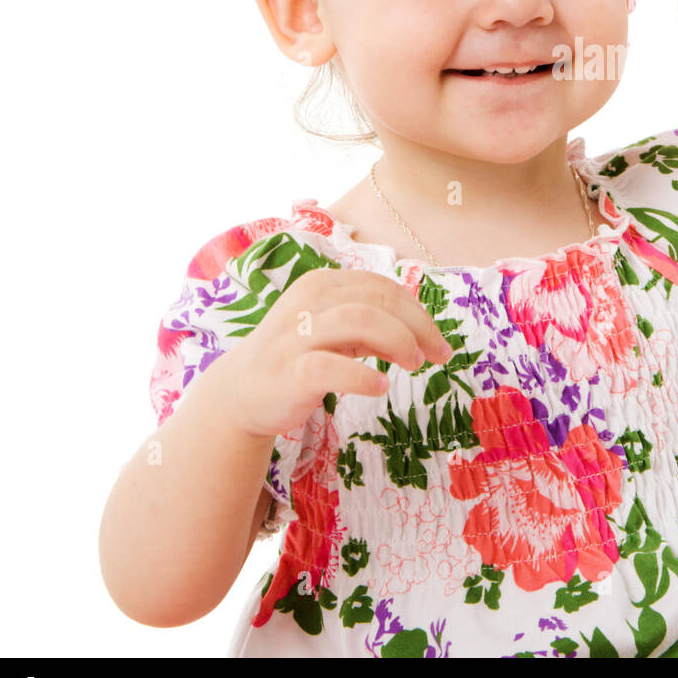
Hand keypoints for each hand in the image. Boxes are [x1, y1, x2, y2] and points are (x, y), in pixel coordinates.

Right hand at [213, 268, 453, 439]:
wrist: (239, 393)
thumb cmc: (297, 356)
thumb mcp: (335, 331)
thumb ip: (372, 324)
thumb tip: (422, 331)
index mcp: (322, 284)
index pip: (382, 287)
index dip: (418, 312)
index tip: (438, 341)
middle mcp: (309, 301)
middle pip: (379, 299)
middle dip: (418, 326)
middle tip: (437, 355)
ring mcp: (296, 335)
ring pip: (361, 320)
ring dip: (398, 341)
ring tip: (414, 363)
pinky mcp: (289, 371)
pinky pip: (331, 367)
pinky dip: (362, 376)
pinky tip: (380, 387)